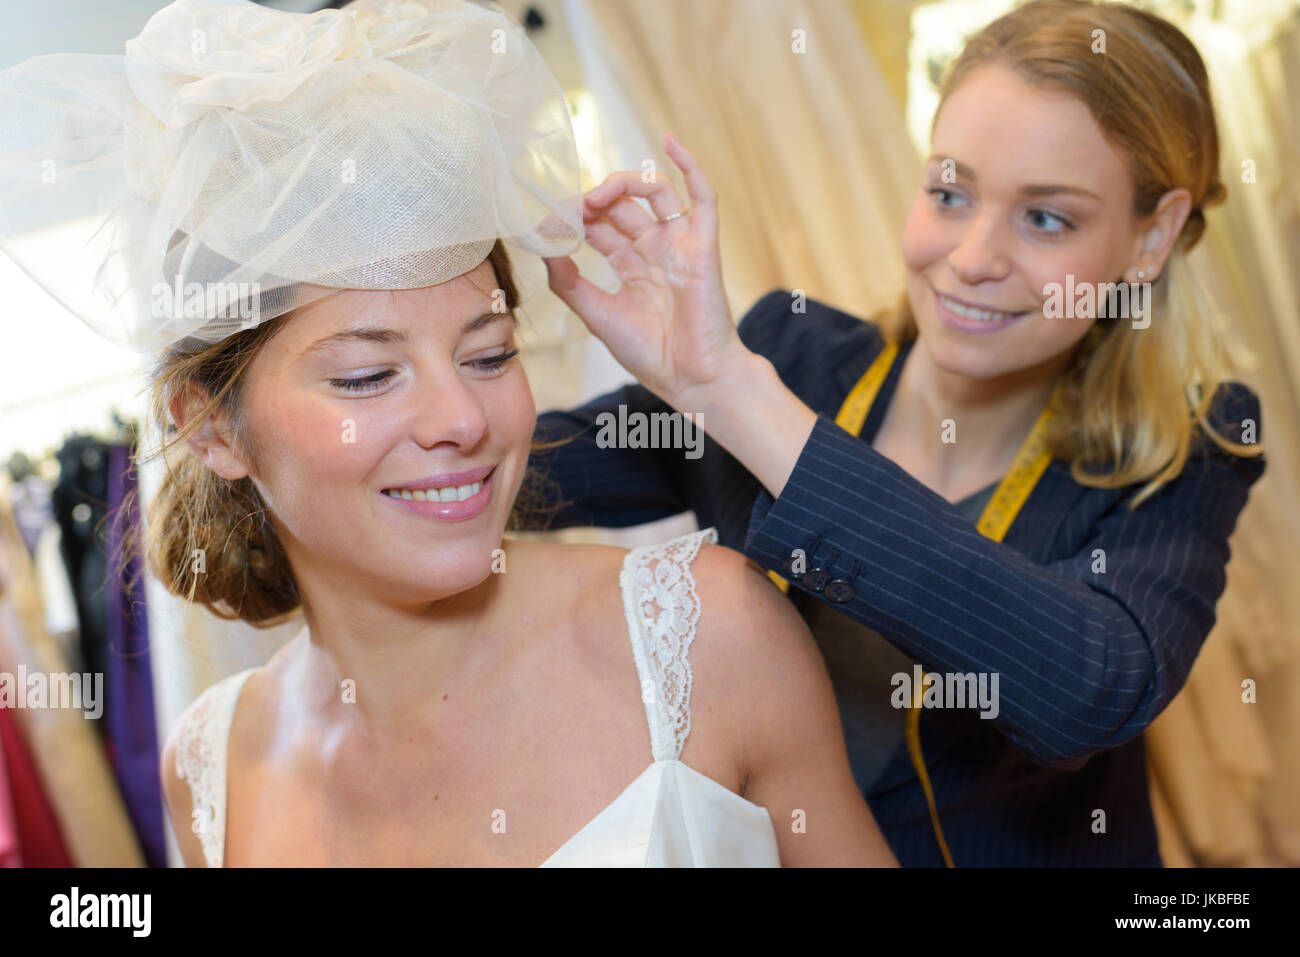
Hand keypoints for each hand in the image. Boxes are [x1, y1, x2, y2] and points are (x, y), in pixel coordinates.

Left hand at [543, 132, 747, 408]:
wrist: (692, 381)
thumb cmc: (652, 354)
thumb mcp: (597, 315)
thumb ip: (570, 283)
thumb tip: (544, 248)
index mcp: (633, 267)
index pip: (601, 226)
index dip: (574, 217)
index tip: (547, 222)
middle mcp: (657, 250)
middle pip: (623, 206)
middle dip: (592, 201)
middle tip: (568, 209)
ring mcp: (681, 245)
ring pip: (655, 193)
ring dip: (622, 184)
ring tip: (596, 196)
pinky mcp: (703, 247)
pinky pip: (702, 198)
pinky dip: (690, 165)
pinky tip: (669, 141)